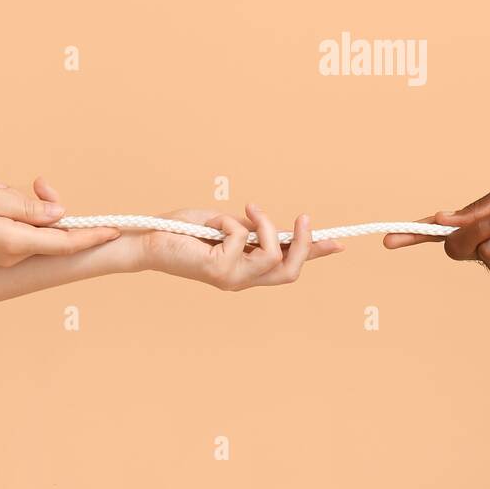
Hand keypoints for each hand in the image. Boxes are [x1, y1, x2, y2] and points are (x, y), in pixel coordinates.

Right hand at [0, 177, 120, 266]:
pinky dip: (11, 211)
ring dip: (24, 204)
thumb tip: (60, 215)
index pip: (65, 242)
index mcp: (16, 244)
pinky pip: (15, 229)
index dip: (92, 235)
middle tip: (40, 182)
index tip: (115, 231)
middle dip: (50, 205)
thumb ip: (29, 207)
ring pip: (32, 226)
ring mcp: (2, 256)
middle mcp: (13, 255)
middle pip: (50, 231)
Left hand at [137, 203, 343, 290]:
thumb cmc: (183, 231)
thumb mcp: (227, 225)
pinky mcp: (220, 270)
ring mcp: (232, 278)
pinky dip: (231, 222)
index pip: (288, 265)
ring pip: (273, 256)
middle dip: (305, 244)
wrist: (150, 239)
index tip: (339, 243)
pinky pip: (242, 238)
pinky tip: (210, 225)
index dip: (315, 255)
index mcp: (247, 269)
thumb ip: (250, 229)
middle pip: (291, 271)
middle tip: (303, 217)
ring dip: (267, 226)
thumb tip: (273, 225)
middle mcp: (243, 279)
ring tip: (249, 209)